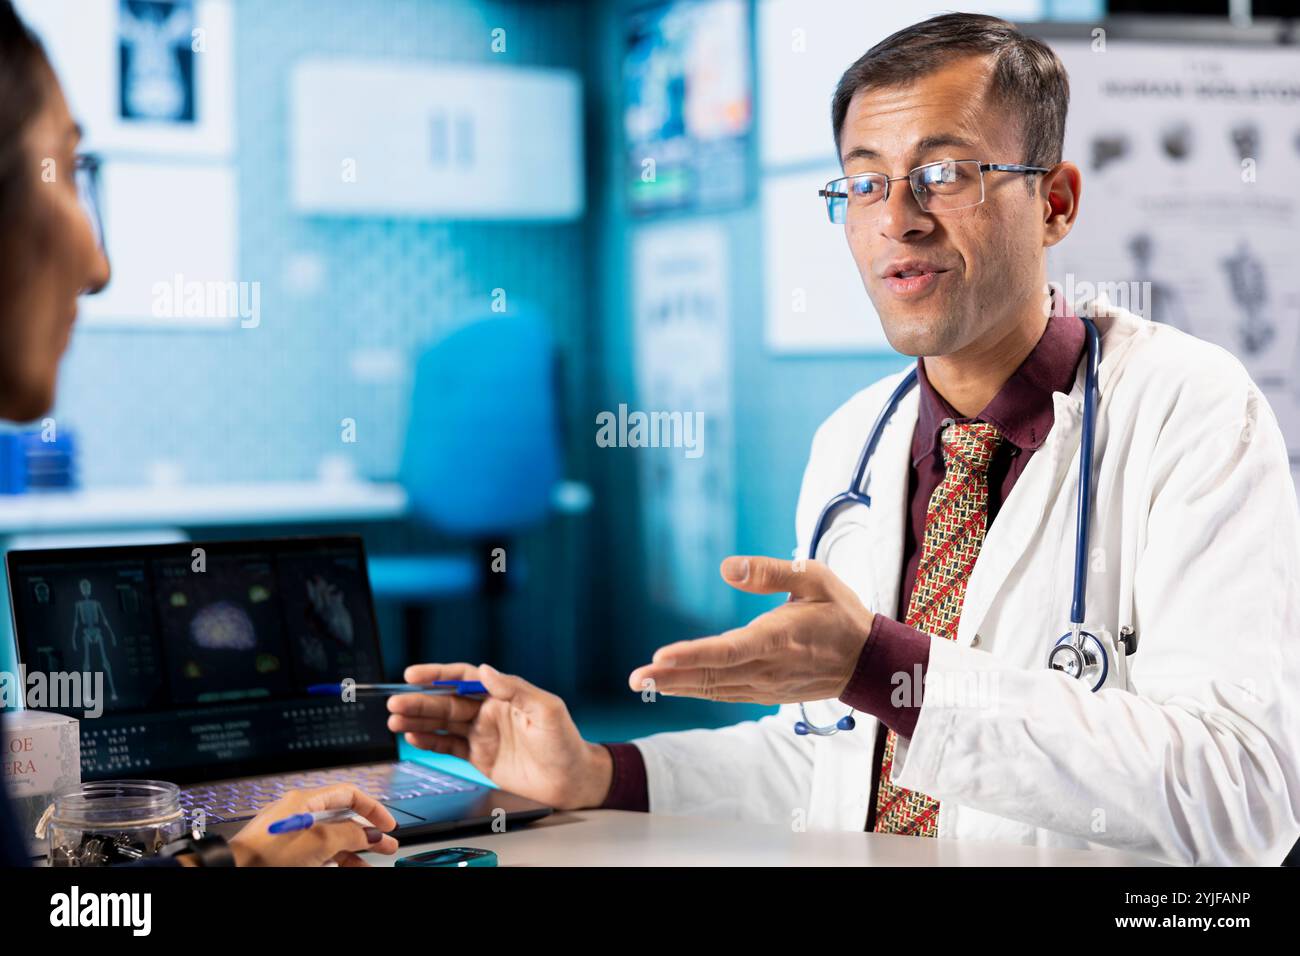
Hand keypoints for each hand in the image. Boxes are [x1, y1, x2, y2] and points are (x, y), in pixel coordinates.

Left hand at [225, 784, 398, 866]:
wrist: (236, 870)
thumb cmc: (268, 854)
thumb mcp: (320, 842)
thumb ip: (351, 834)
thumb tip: (373, 834)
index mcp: (306, 800)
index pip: (349, 794)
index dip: (372, 808)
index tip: (387, 824)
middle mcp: (299, 812)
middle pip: (342, 818)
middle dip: (367, 833)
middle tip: (387, 846)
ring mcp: (291, 831)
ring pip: (331, 838)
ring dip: (353, 851)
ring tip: (369, 865)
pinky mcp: (285, 850)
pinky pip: (317, 850)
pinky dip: (334, 859)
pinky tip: (346, 868)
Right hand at [388, 663, 612, 810]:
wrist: (572, 781)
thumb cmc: (565, 742)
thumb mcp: (546, 710)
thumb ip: (515, 689)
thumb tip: (486, 669)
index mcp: (503, 694)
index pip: (464, 677)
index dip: (438, 674)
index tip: (413, 674)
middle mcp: (489, 711)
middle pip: (447, 702)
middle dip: (419, 701)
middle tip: (394, 703)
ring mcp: (482, 733)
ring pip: (443, 723)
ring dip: (418, 720)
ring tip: (394, 720)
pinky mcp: (479, 756)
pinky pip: (448, 746)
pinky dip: (429, 742)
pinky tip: (412, 737)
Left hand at [629, 556, 874, 704]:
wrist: (869, 662)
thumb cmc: (840, 612)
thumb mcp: (814, 578)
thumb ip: (770, 571)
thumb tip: (725, 568)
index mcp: (779, 637)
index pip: (728, 650)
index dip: (693, 655)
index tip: (660, 657)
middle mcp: (769, 667)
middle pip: (712, 674)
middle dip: (671, 677)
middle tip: (634, 678)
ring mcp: (767, 685)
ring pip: (715, 688)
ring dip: (677, 687)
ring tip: (643, 683)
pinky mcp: (766, 692)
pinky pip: (725, 693)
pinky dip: (697, 691)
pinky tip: (674, 688)